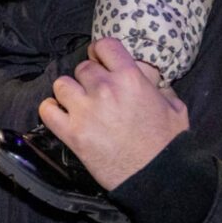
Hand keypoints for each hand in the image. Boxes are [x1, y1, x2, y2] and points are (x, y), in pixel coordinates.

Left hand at [37, 38, 188, 191]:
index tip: (100, 61)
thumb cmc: (169, 143)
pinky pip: (47, 110)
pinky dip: (51, 110)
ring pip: (61, 84)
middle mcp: (105, 89)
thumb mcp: (174, 106)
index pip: (104, 45)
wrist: (157, 177)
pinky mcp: (72, 133)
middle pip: (82, 67)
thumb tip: (147, 78)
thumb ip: (157, 87)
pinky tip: (60, 115)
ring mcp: (86, 110)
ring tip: (78, 104)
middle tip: (96, 92)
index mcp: (131, 78)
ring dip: (69, 92)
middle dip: (88, 78)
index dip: (100, 52)